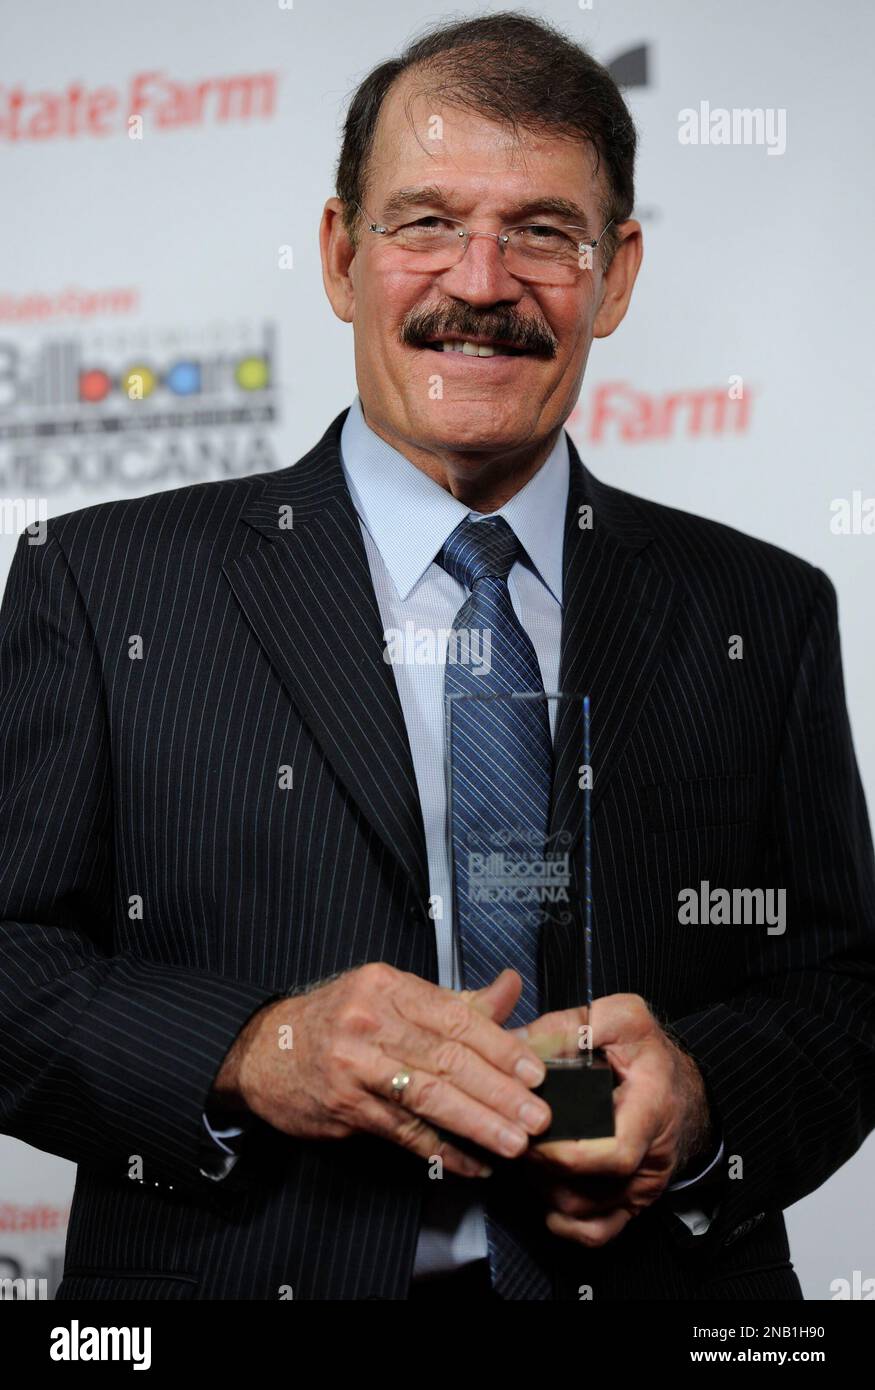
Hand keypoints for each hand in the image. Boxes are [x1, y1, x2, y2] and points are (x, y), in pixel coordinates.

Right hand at [212, 965, 551, 1179]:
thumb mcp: (391, 995)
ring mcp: (354, 1066)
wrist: (264, 1051)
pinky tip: (472, 1163)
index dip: (500, 1047)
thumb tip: (512, 987)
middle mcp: (370, 1022)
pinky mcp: (344, 1107)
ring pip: (427, 1098)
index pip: (455, 1018)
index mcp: (388, 987)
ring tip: (514, 1143)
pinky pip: (403, 1132)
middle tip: (537, 1116)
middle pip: (446, 1059)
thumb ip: (456, 1001)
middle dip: (498, 1092)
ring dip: (476, 1124)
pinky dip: (441, 1150)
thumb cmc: (339, 1019)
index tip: (536, 1073)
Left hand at [516, 993, 713, 1245]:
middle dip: (544, 1167)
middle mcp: (651, 1159)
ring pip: (582, 1212)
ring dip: (544, 1188)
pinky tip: (546, 1188)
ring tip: (527, 1151)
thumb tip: (516, 1045)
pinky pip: (595, 1232)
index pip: (615, 1154)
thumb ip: (570, 1027)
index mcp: (651, 1109)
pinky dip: (563, 1221)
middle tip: (517, 1136)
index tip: (532, 1135)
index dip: (567, 1153)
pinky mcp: (630, 1203)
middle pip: (589, 1189)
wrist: (676, 1085)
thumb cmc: (647, 1052)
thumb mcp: (620, 1018)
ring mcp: (640, 1187)